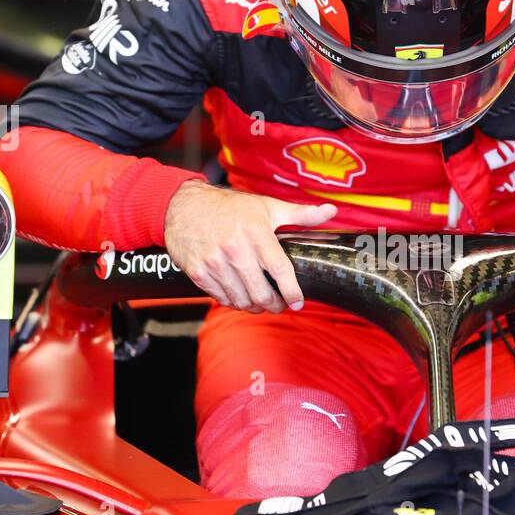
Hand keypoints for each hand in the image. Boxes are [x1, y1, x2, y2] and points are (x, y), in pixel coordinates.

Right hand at [164, 180, 336, 312]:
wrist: (183, 207)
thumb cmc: (230, 207)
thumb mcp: (267, 207)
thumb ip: (301, 214)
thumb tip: (331, 211)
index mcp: (256, 233)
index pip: (279, 269)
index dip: (292, 291)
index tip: (298, 302)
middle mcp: (234, 250)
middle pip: (261, 293)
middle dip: (275, 305)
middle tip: (280, 304)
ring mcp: (214, 263)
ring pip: (242, 300)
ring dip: (255, 307)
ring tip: (262, 303)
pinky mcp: (198, 273)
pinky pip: (222, 299)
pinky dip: (234, 302)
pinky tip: (241, 297)